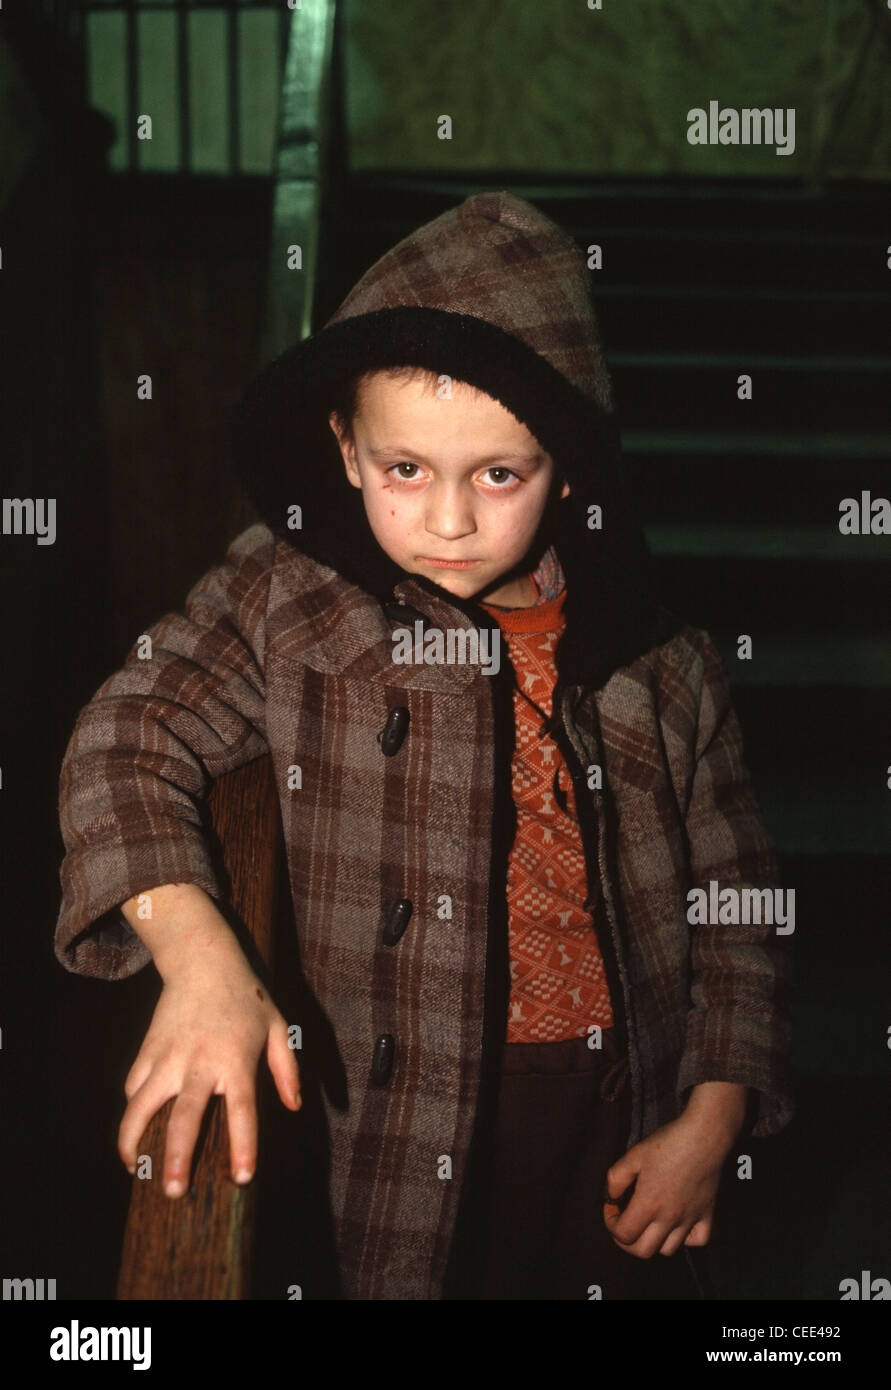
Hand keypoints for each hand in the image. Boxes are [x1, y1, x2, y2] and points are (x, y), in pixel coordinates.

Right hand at [117, 948, 299, 1196]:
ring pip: (140, 1105)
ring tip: (136, 1170)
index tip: (241, 1178)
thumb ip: (287, 1068)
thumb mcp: (277, 1026)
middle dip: (177, 1158)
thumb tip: (293, 1106)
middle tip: (174, 1193)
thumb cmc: (246, 997)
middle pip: (184, 1116)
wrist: (202, 959)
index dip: (242, 1145)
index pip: (241, 1110)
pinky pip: (133, 1088)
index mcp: (235, 1059)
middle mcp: (198, 1061)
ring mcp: (167, 1057)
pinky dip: (132, 1113)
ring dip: (134, 1141)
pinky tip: (136, 1132)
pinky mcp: (146, 1051)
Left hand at [602, 1109, 731, 1258]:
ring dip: (654, 1242)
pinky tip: (679, 1225)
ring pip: (668, 1250)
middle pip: (643, 1251)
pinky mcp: (707, 1215)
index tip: (611, 1209)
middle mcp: (669, 1217)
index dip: (611, 1224)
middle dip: (627, 1242)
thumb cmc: (668, 1143)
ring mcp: (690, 1219)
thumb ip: (616, 1178)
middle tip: (624, 1224)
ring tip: (649, 1225)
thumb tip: (611, 1197)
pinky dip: (686, 1239)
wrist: (703, 1137)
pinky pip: (698, 1241)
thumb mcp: (633, 1155)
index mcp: (648, 1204)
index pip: (623, 1234)